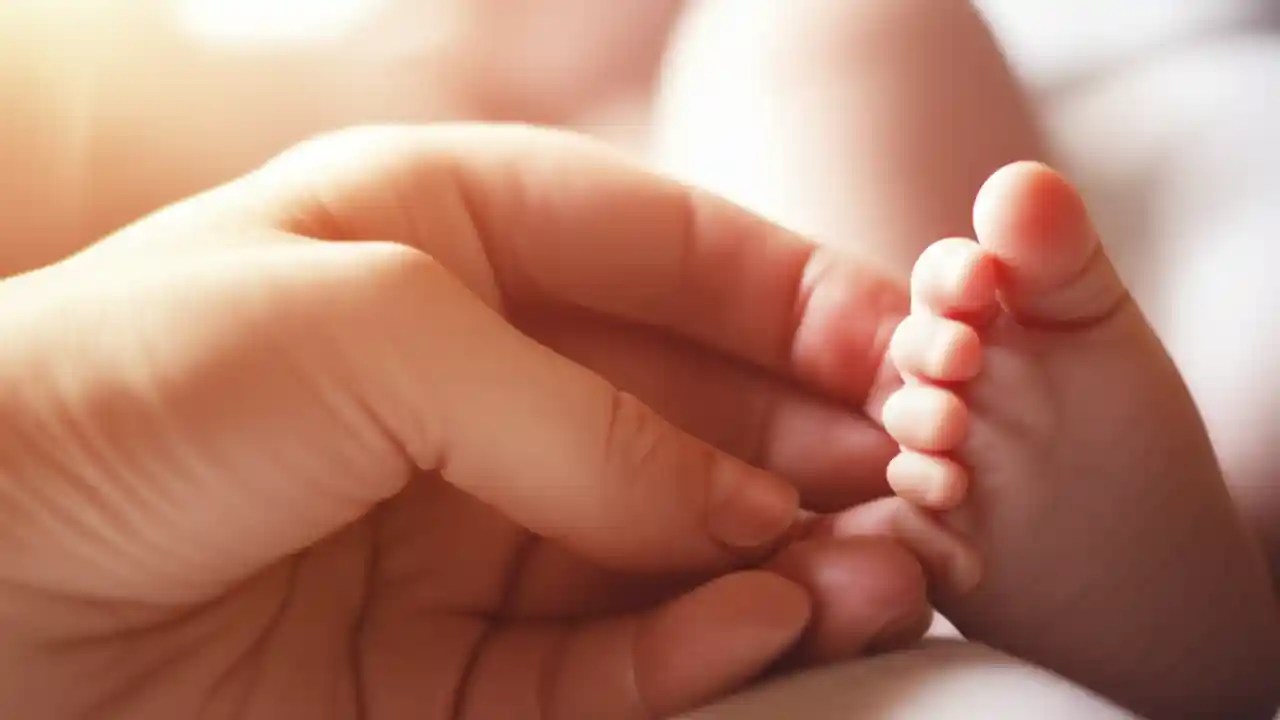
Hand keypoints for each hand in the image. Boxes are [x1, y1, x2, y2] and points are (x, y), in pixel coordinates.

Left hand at [0, 126, 966, 718]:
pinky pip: (600, 656)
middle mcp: (479, 375)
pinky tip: (758, 631)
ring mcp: (467, 522)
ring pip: (668, 543)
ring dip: (778, 561)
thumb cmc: (123, 386)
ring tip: (874, 579)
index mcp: (456, 234)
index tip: (914, 357)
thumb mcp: (377, 337)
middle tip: (920, 492)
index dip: (802, 300)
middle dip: (814, 446)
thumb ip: (584, 422)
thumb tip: (753, 511)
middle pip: (693, 408)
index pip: (675, 252)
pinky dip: (688, 649)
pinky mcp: (441, 660)